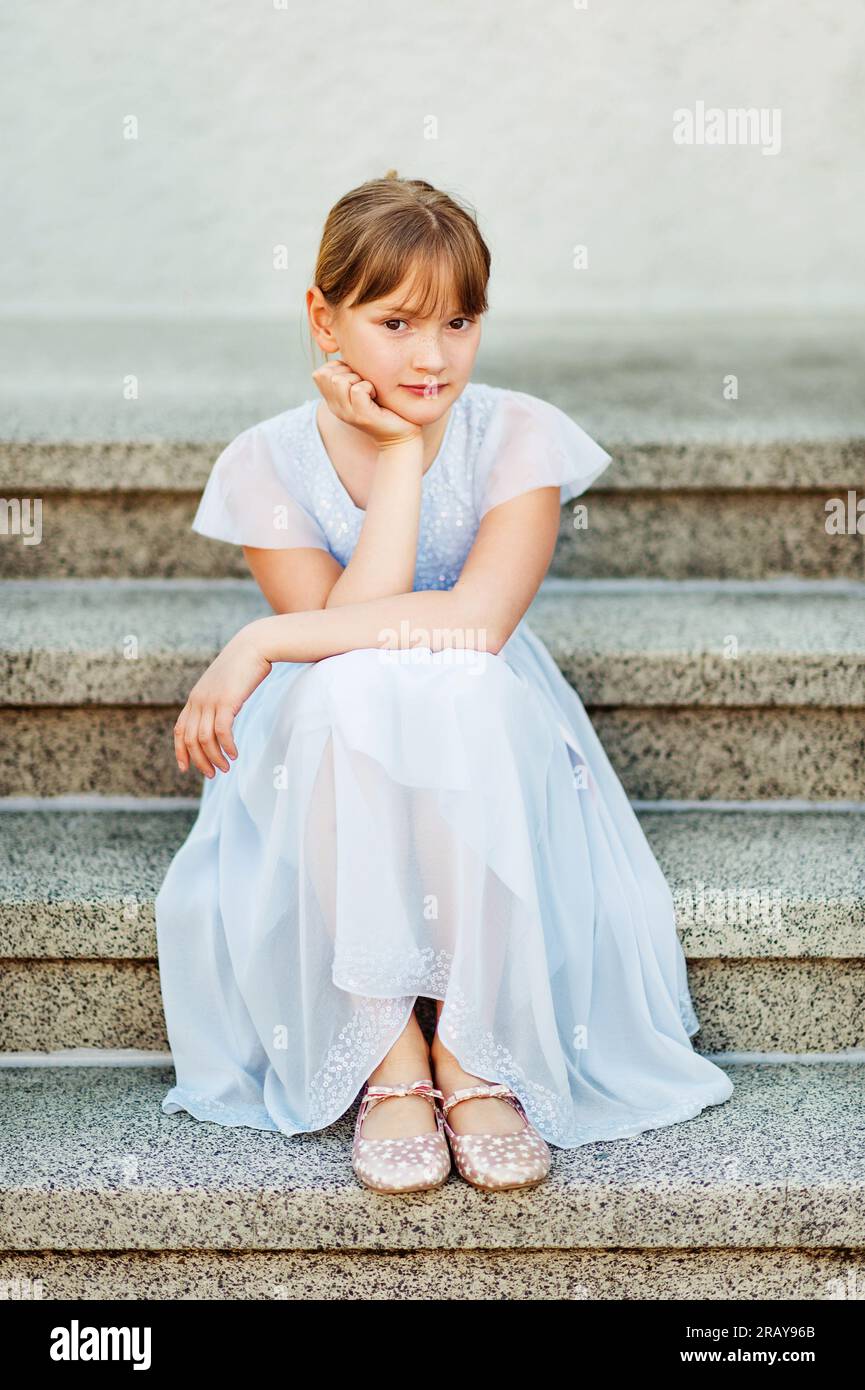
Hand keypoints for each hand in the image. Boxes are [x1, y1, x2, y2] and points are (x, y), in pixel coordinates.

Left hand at [173, 622, 272, 777]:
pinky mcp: (226, 701)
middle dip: (199, 760)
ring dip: (214, 757)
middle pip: (190, 739)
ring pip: (204, 738)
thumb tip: (221, 717)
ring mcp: (211, 700)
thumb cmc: (243, 666)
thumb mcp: (224, 685)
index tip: (186, 768)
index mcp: (195, 697)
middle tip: (212, 774)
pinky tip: (234, 754)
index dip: (180, 751)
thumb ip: (218, 700)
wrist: (254, 646)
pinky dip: (226, 746)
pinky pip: (222, 731)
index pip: (179, 729)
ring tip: (225, 768)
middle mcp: (198, 700)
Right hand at [312, 359, 421, 449]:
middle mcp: (336, 408)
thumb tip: (347, 348)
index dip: (338, 367)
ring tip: (370, 390)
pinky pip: (358, 389)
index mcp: (333, 400)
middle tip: (365, 383)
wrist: (401, 435)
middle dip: (347, 371)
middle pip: (327, 374)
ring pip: (339, 380)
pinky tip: (376, 396)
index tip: (356, 377)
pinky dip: (370, 387)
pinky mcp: (361, 416)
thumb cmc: (386, 406)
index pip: (319, 373)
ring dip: (358, 378)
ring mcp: (347, 413)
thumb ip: (351, 373)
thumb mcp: (363, 387)